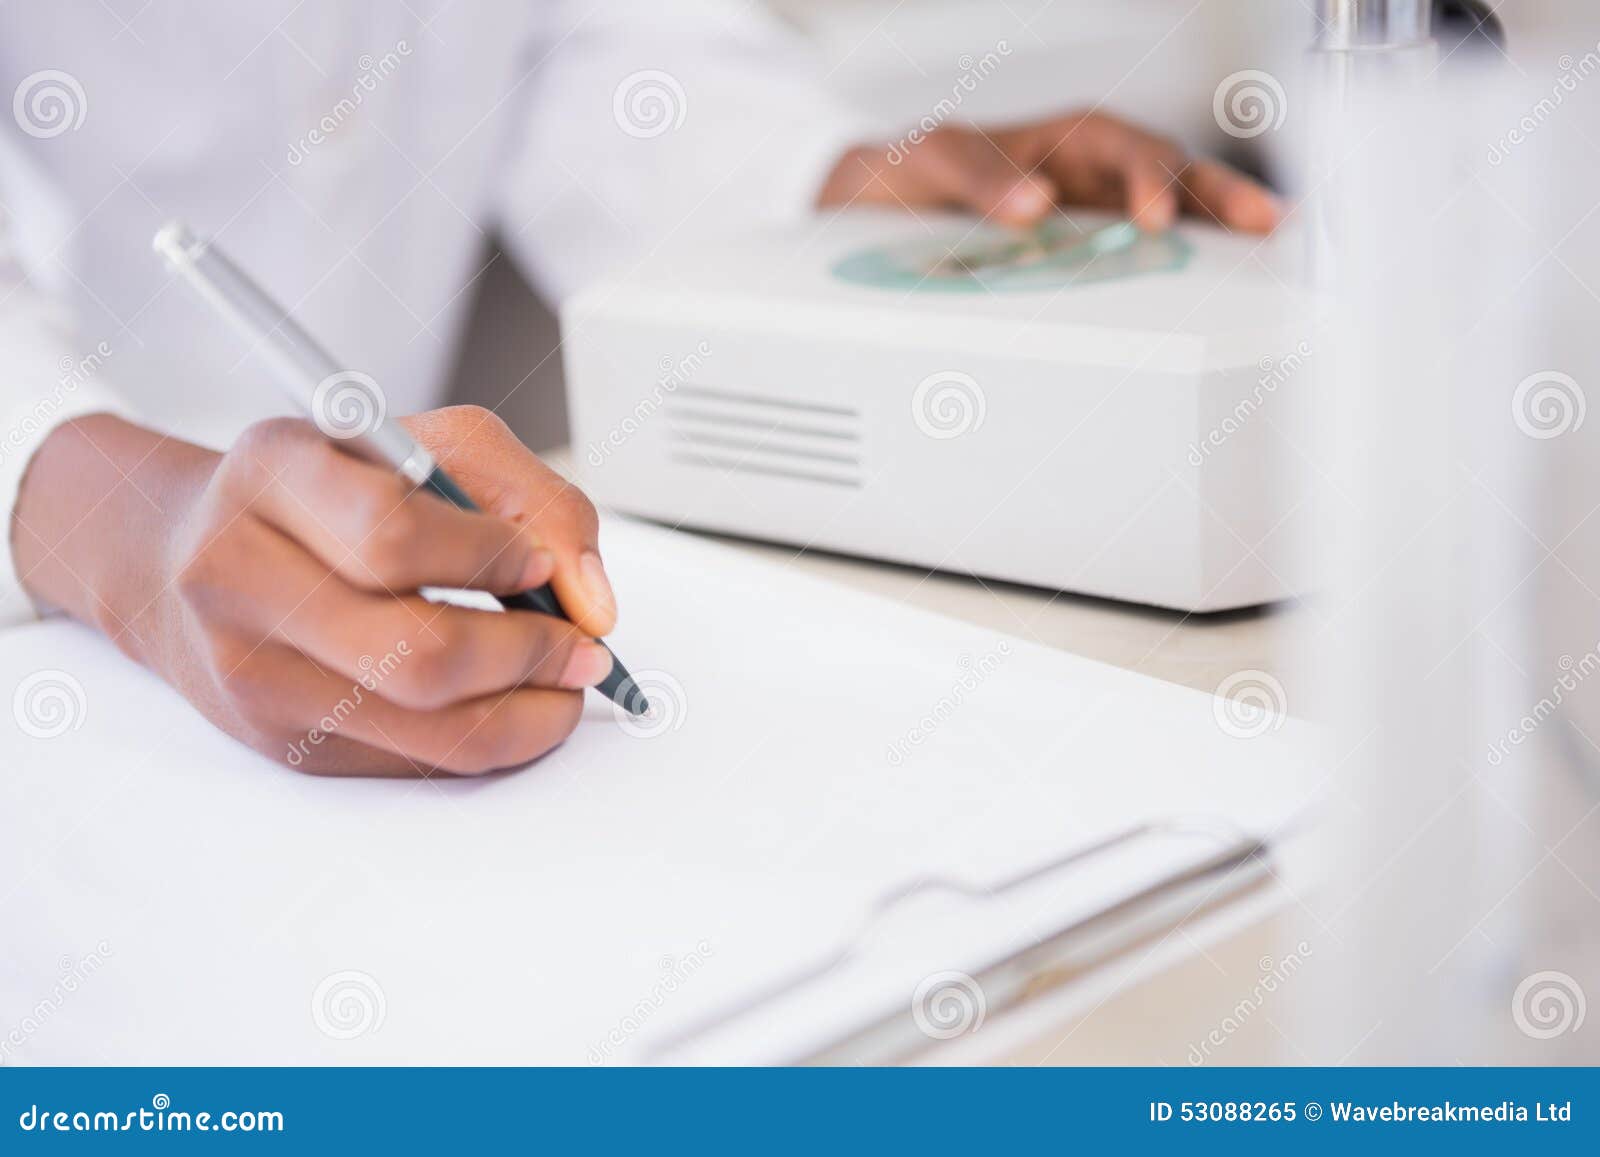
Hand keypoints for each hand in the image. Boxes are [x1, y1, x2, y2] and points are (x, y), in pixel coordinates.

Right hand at [12, 406, 617, 775]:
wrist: (188, 555)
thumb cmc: (327, 491)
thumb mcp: (428, 445)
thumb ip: (529, 497)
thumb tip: (589, 598)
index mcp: (274, 472)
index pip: (393, 536)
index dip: (490, 556)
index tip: (541, 561)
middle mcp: (241, 574)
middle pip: (418, 653)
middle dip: (532, 654)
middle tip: (585, 643)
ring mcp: (254, 670)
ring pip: (427, 726)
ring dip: (531, 710)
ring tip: (568, 677)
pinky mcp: (284, 740)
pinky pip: (419, 761)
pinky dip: (496, 736)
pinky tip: (516, 701)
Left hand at [819, 109, 1278, 233]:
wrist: (874, 216)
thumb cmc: (907, 177)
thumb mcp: (928, 161)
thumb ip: (974, 174)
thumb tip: (1034, 207)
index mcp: (1056, 144)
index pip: (1117, 147)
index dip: (1144, 174)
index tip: (1155, 214)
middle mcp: (1086, 179)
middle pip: (1164, 175)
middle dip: (1213, 193)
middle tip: (1254, 222)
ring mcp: (1094, 223)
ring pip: (1169, 215)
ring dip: (1217, 229)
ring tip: (1268, 243)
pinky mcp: (1088, 265)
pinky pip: (1143, 263)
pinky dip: (1186, 270)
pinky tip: (1224, 286)